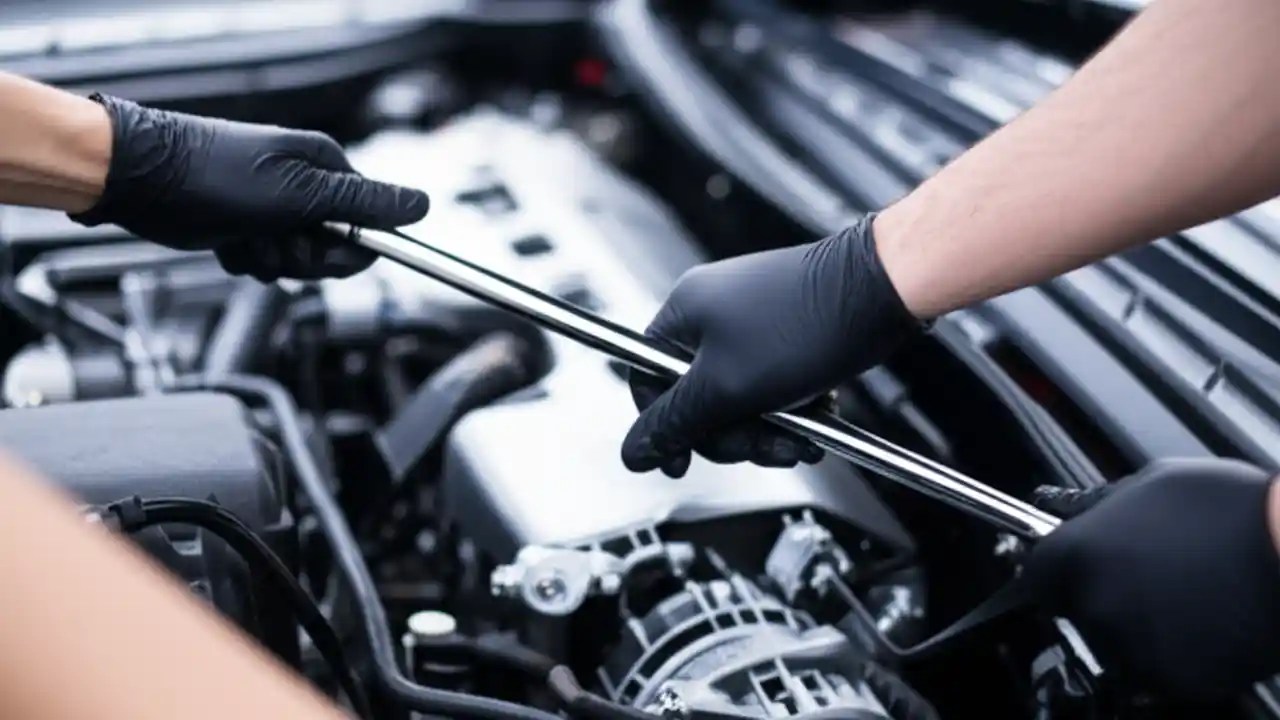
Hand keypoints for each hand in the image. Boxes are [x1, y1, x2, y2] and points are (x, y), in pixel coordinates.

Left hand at [69, 94, 427, 280]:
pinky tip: (229, 242)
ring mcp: (275, 207)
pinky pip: (267, 261)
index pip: (369, 224)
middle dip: (305, 257)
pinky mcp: (248, 225)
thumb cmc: (215, 178)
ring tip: (246, 237)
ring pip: (300, 260)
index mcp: (326, 167)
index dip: (348, 249)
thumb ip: (363, 205)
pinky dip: (249, 260)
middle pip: (335, 249)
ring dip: (273, 261)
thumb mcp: (301, 195)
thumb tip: (421, 205)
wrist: (140, 180)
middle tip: (275, 240)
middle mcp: (305, 185)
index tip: (321, 251)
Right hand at [621, 215, 920, 476]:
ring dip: (770, 428)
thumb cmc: (812, 324)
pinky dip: (793, 409)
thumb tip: (634, 451)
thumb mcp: (728, 389)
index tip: (683, 460)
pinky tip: (818, 416)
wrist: (885, 291)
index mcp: (685, 314)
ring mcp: (751, 320)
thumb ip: (675, 423)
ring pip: (740, 398)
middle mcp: (713, 311)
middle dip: (734, 433)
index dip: (662, 427)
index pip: (646, 380)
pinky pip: (773, 385)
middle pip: (697, 398)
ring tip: (802, 436)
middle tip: (764, 445)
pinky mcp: (787, 330)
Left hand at [1025, 459, 1279, 699]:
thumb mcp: (1156, 482)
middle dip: (1104, 597)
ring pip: (1116, 647)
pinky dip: (1178, 656)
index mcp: (1078, 553)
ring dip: (1139, 630)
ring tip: (1187, 598)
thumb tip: (1067, 506)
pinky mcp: (1172, 681)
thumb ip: (1101, 502)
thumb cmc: (1232, 509)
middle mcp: (1094, 605)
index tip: (1078, 571)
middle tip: (1151, 578)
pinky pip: (1160, 673)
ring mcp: (1131, 648)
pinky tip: (1207, 623)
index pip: (1038, 576)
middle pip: (1078, 612)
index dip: (1059, 573)